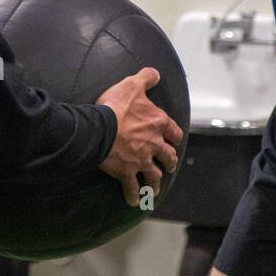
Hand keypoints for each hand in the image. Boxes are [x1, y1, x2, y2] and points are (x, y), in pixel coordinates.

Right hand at [96, 67, 182, 206]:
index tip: (174, 141)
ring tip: (156, 188)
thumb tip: (155, 73)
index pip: (174, 132)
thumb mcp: (133, 84)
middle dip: (170, 162)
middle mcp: (154, 144)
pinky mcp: (127, 172)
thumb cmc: (116, 106)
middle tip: (169, 165)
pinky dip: (133, 196)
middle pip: (168, 156)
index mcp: (158, 123)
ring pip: (155, 175)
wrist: (100, 128)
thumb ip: (146, 78)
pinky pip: (133, 188)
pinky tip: (134, 202)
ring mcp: (141, 160)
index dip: (175, 137)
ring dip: (156, 182)